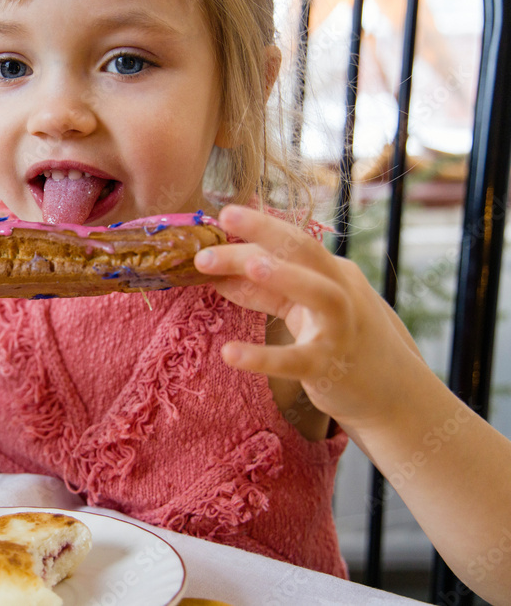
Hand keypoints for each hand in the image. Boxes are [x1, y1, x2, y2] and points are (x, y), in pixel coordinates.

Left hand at [193, 204, 429, 430]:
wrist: (394, 393)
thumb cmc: (339, 340)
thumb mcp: (303, 308)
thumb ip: (263, 291)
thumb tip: (216, 275)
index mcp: (332, 272)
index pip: (290, 242)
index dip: (255, 228)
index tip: (219, 217)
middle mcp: (342, 292)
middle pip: (306, 251)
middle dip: (266, 230)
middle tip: (223, 218)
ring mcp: (340, 329)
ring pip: (320, 294)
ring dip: (287, 276)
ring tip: (251, 266)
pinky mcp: (329, 368)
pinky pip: (295, 360)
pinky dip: (263, 357)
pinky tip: (230, 353)